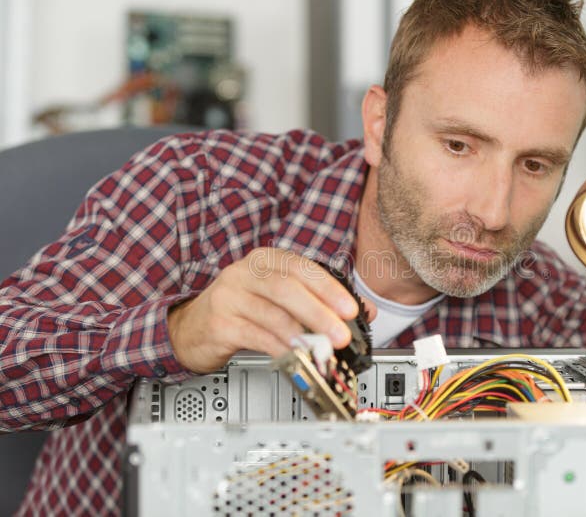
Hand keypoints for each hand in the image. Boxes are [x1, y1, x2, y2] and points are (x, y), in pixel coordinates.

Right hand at [167, 248, 372, 373]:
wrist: (190, 328)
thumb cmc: (240, 309)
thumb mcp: (278, 299)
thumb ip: (318, 301)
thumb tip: (363, 312)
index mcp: (265, 260)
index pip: (302, 268)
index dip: (329, 288)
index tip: (351, 309)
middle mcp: (245, 273)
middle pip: (287, 287)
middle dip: (320, 312)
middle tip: (341, 334)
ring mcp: (229, 296)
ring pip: (272, 312)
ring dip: (302, 333)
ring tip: (321, 348)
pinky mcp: (219, 323)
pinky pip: (254, 335)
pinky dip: (278, 347)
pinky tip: (293, 355)